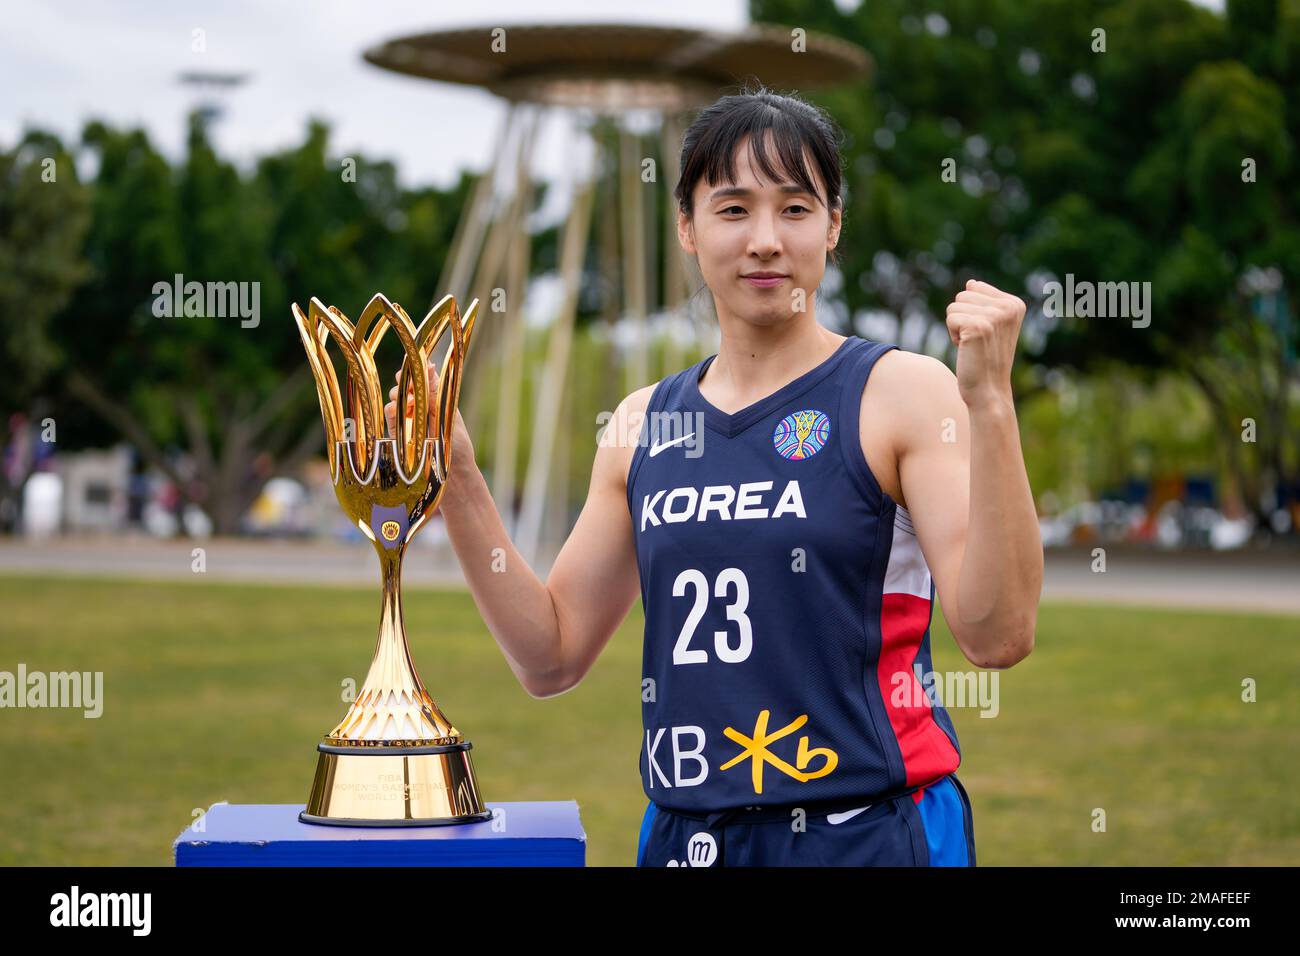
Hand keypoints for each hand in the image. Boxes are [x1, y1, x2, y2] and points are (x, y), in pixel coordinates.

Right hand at [384, 358, 476, 505]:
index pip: (423, 380)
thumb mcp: (448, 416)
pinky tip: (397, 408)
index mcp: (436, 401)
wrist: (453, 477)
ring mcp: (408, 421)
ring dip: (397, 395)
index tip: (412, 363)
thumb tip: (429, 366)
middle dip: (404, 381)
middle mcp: (421, 409)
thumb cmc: (458, 447)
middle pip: (406, 387)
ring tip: (406, 399)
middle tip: (404, 380)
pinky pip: (390, 416)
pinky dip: (391, 409)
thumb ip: (435, 394)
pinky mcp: (398, 434)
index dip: (415, 370)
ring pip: (396, 400)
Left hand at [944, 278, 1024, 409]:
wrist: (988, 390)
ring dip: (956, 327)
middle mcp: (1009, 307)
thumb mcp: (990, 326)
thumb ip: (984, 303)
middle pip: (962, 295)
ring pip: (954, 306)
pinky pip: (950, 318)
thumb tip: (971, 283)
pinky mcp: (978, 326)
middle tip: (976, 341)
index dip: (971, 311)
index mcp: (1015, 304)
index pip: (974, 288)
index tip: (984, 332)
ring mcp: (995, 316)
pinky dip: (952, 335)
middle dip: (962, 318)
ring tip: (972, 345)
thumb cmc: (986, 359)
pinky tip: (966, 348)